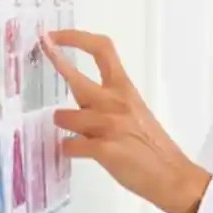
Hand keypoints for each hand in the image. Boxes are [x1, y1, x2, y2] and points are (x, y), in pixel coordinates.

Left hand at [40, 29, 211, 212]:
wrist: (171, 175)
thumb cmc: (152, 145)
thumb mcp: (134, 112)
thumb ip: (109, 101)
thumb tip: (80, 99)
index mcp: (125, 89)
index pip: (102, 50)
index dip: (76, 38)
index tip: (55, 36)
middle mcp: (116, 102)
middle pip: (77, 78)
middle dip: (55, 62)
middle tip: (41, 50)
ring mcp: (110, 125)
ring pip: (65, 117)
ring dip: (64, 126)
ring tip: (77, 135)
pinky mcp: (104, 150)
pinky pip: (69, 145)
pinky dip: (69, 149)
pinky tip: (78, 152)